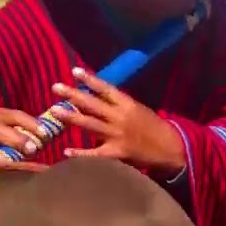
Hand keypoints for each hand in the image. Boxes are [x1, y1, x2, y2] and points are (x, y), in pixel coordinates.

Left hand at [49, 67, 184, 172]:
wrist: (171, 149)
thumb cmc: (154, 127)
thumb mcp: (139, 110)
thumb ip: (119, 105)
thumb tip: (98, 96)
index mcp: (127, 104)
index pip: (106, 88)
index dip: (90, 79)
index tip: (74, 71)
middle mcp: (120, 117)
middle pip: (93, 104)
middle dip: (73, 95)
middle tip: (55, 87)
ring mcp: (117, 135)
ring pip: (90, 124)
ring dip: (71, 117)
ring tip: (54, 110)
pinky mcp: (117, 153)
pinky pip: (95, 154)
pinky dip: (81, 153)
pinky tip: (66, 152)